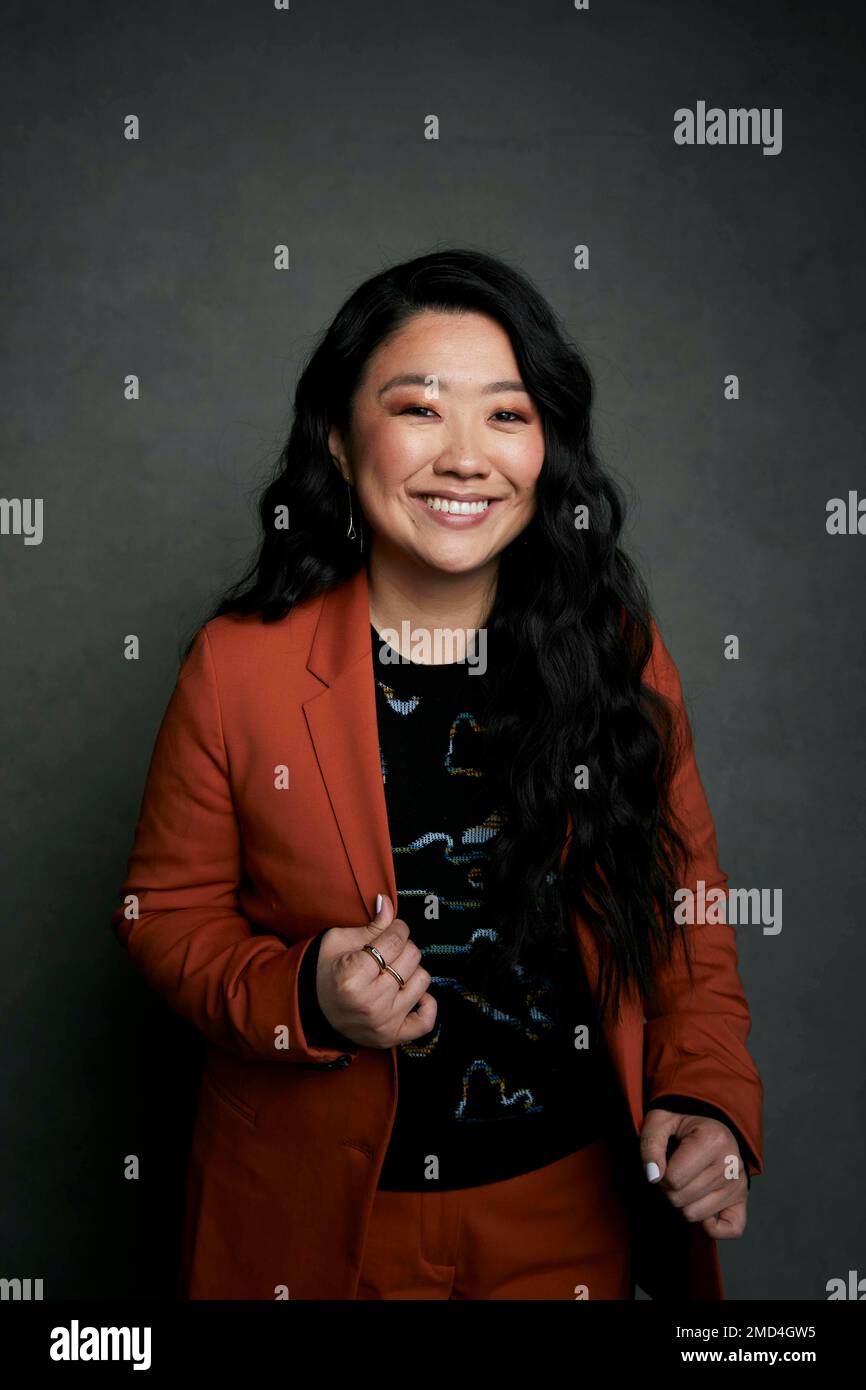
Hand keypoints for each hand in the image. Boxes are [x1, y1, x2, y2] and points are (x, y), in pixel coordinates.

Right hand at [315, 895, 437, 1048]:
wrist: (311, 1010)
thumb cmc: (324, 971)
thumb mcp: (338, 942)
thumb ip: (370, 925)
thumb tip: (388, 902)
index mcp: (353, 976)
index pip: (396, 940)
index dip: (397, 928)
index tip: (392, 929)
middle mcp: (371, 1002)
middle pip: (412, 958)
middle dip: (403, 947)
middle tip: (388, 950)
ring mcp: (384, 1022)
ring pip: (422, 981)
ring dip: (411, 971)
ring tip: (393, 971)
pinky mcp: (392, 1037)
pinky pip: (426, 1019)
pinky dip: (426, 1003)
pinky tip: (410, 992)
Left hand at [640, 1107, 748, 1238]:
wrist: (710, 1117)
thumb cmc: (681, 1118)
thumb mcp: (659, 1119)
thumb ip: (650, 1144)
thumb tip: (653, 1177)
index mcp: (713, 1140)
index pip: (672, 1179)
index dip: (658, 1173)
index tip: (661, 1160)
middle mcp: (730, 1164)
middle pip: (680, 1199)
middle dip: (667, 1188)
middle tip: (672, 1169)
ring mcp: (739, 1183)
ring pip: (694, 1215)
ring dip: (682, 1201)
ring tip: (686, 1179)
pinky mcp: (743, 1198)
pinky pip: (731, 1229)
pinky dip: (711, 1225)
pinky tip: (701, 1206)